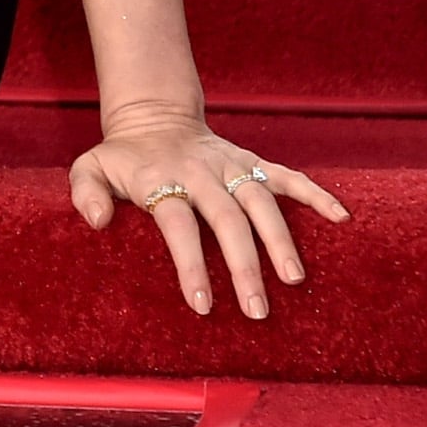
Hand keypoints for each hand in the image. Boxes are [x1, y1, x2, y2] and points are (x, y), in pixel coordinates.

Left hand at [72, 104, 346, 318]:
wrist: (153, 117)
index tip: (202, 305)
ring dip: (280, 239)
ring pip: (260, 200)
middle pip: (226, 218)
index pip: (177, 223)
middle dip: (243, 265)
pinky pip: (287, 176)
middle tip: (257, 309)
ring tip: (295, 280)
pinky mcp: (251, 161)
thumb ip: (85, 191)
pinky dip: (315, 194)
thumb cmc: (122, 158)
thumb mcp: (90, 167)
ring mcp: (229, 165)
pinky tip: (341, 217)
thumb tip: (99, 222)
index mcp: (160, 178)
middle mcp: (199, 171)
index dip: (190, 263)